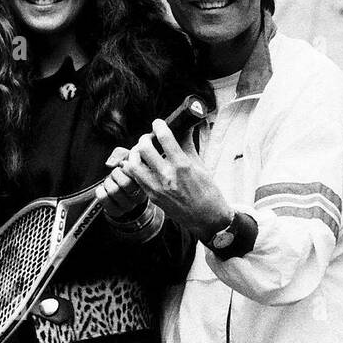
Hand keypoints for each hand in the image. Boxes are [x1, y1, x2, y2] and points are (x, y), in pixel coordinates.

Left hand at [94, 147, 147, 218]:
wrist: (123, 194)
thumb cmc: (127, 174)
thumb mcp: (128, 160)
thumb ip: (121, 155)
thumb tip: (110, 164)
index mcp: (145, 183)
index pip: (136, 174)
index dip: (125, 166)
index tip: (124, 165)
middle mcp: (139, 197)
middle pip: (125, 183)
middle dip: (115, 174)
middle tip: (115, 173)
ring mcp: (128, 206)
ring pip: (114, 190)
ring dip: (108, 182)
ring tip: (110, 182)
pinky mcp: (116, 212)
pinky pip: (104, 198)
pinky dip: (100, 190)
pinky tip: (103, 189)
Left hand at [120, 120, 231, 237]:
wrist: (207, 218)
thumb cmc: (208, 192)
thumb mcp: (200, 166)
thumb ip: (188, 146)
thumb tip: (185, 128)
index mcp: (182, 166)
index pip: (164, 138)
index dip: (159, 125)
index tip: (158, 123)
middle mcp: (167, 177)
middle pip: (144, 148)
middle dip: (145, 138)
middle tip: (149, 138)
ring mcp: (157, 189)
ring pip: (134, 164)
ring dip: (135, 153)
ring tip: (142, 151)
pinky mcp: (153, 197)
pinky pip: (136, 178)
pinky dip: (136, 168)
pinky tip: (142, 165)